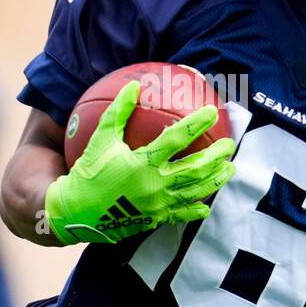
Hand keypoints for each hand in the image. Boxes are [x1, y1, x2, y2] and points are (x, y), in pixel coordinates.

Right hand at [44, 79, 235, 243]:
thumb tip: (133, 85)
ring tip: (230, 169)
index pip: (176, 139)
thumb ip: (118, 113)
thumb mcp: (99, 140)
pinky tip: (206, 206)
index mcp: (142, 163)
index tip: (212, 111)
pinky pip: (181, 215)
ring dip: (215, 180)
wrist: (75, 214)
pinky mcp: (155, 220)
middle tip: (229, 144)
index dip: (196, 123)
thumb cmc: (87, 173)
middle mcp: (154, 186)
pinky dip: (196, 210)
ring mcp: (158, 206)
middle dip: (216, 156)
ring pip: (195, 192)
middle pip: (195, 168)